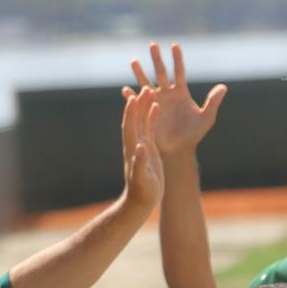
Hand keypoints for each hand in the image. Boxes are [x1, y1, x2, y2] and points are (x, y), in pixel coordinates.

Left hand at [119, 87, 163, 211]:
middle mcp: (134, 143)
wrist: (141, 200)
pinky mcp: (148, 148)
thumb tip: (140, 148)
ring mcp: (140, 144)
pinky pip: (149, 129)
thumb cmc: (142, 191)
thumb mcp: (142, 179)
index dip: (130, 113)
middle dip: (138, 103)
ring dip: (144, 106)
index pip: (130, 127)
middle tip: (145, 87)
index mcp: (132, 149)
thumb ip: (140, 163)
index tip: (133, 98)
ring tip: (150, 90)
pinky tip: (156, 107)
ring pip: (141, 121)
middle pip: (135, 119)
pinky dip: (151, 117)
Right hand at [126, 42, 226, 157]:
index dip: (177, 59)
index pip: (179, 71)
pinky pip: (136, 101)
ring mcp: (155, 101)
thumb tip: (224, 87)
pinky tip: (126, 89)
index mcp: (181, 92)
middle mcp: (167, 93)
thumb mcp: (206, 118)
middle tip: (153, 44)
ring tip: (134, 61)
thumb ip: (213, 102)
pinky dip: (131, 96)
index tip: (175, 45)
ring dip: (139, 72)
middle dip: (157, 59)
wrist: (180, 148)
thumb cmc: (194, 133)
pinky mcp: (146, 110)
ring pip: (145, 82)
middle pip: (161, 72)